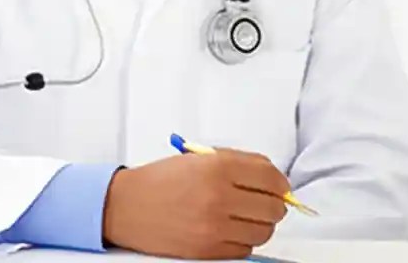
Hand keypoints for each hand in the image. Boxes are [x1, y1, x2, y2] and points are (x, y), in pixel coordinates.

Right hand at [102, 149, 290, 259]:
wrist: (125, 206)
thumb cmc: (160, 180)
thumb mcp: (199, 158)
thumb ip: (239, 163)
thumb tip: (274, 180)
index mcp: (217, 166)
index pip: (271, 177)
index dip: (281, 183)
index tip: (281, 187)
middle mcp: (218, 196)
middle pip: (273, 207)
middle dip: (274, 204)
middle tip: (264, 202)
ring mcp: (214, 226)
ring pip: (263, 231)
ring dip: (260, 224)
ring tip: (246, 217)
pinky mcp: (208, 250)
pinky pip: (245, 250)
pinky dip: (243, 241)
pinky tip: (230, 230)